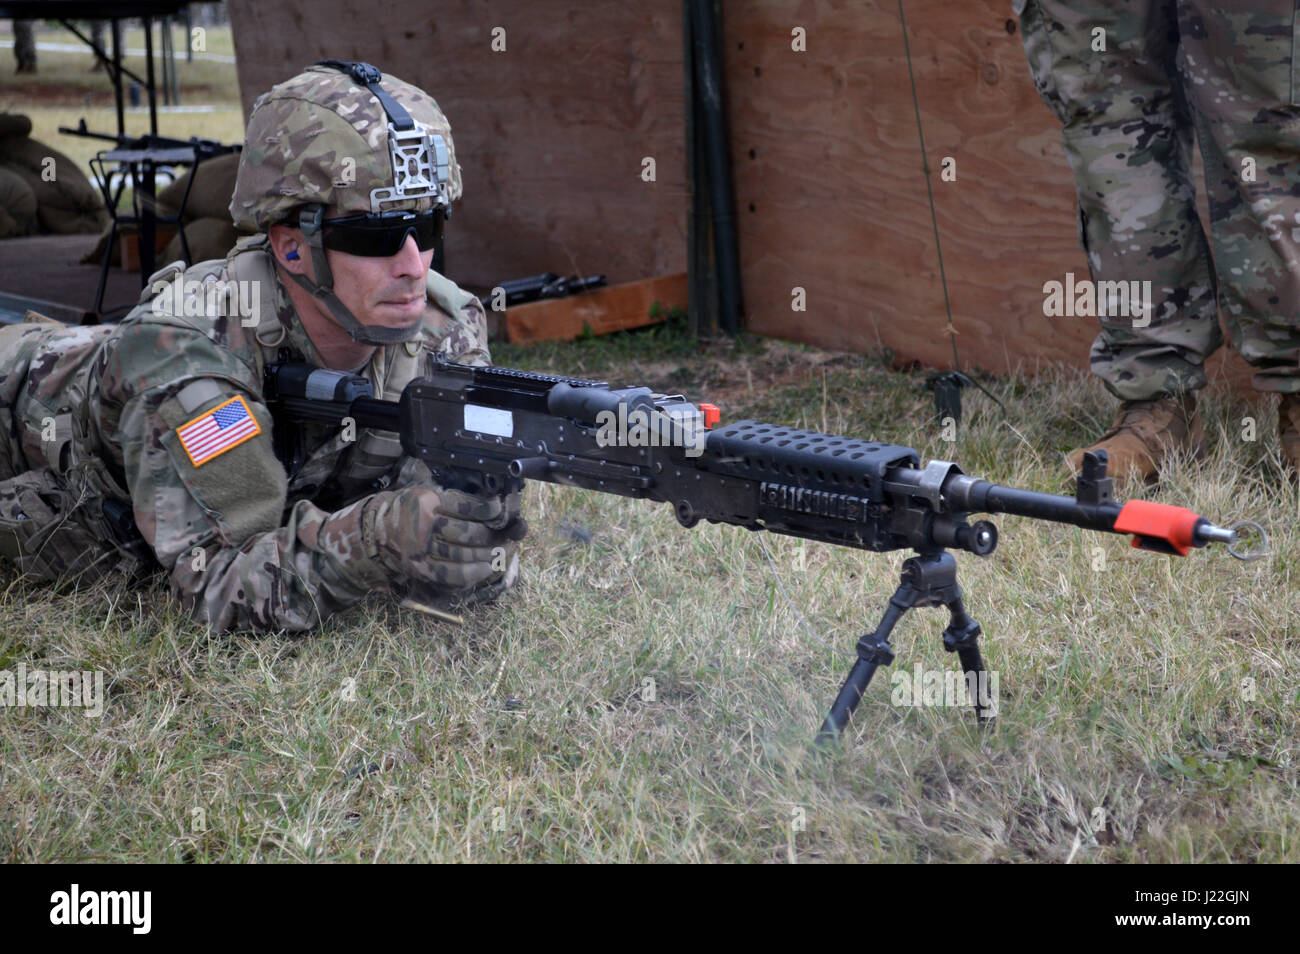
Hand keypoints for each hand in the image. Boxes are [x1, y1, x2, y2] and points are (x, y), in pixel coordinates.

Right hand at [361, 485, 525, 594]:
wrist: (376, 531)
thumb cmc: (409, 510)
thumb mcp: (427, 494)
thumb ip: (454, 499)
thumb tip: (491, 507)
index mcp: (428, 502)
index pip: (466, 507)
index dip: (488, 510)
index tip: (500, 510)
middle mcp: (425, 526)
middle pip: (468, 533)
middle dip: (493, 536)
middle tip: (508, 537)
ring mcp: (423, 550)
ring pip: (464, 555)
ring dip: (488, 555)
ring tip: (502, 552)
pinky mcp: (422, 569)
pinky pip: (453, 574)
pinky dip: (474, 573)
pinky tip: (487, 568)